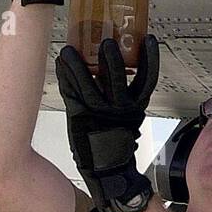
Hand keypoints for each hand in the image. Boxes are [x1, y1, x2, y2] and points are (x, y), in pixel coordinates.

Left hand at [55, 36, 159, 211]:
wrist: (106, 171)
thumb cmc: (117, 142)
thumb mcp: (129, 118)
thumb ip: (126, 96)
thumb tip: (121, 66)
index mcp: (135, 107)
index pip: (147, 79)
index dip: (150, 58)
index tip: (148, 40)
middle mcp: (118, 110)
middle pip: (116, 79)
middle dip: (111, 59)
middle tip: (107, 42)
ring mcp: (97, 114)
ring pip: (88, 86)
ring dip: (78, 65)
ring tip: (71, 49)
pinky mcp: (79, 117)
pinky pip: (71, 93)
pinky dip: (65, 76)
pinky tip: (61, 62)